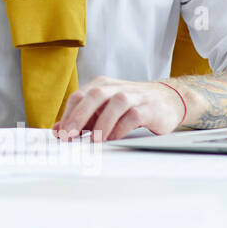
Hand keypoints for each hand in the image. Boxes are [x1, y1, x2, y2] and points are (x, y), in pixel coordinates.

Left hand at [52, 75, 185, 141]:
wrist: (168, 100)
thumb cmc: (131, 106)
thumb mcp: (104, 109)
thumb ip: (82, 119)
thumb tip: (58, 130)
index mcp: (101, 85)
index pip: (79, 97)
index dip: (67, 115)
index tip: (60, 134)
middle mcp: (115, 88)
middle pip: (93, 96)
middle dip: (79, 116)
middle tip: (70, 135)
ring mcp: (133, 96)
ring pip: (114, 104)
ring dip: (101, 125)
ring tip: (94, 142)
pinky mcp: (149, 107)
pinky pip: (133, 116)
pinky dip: (121, 128)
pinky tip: (114, 139)